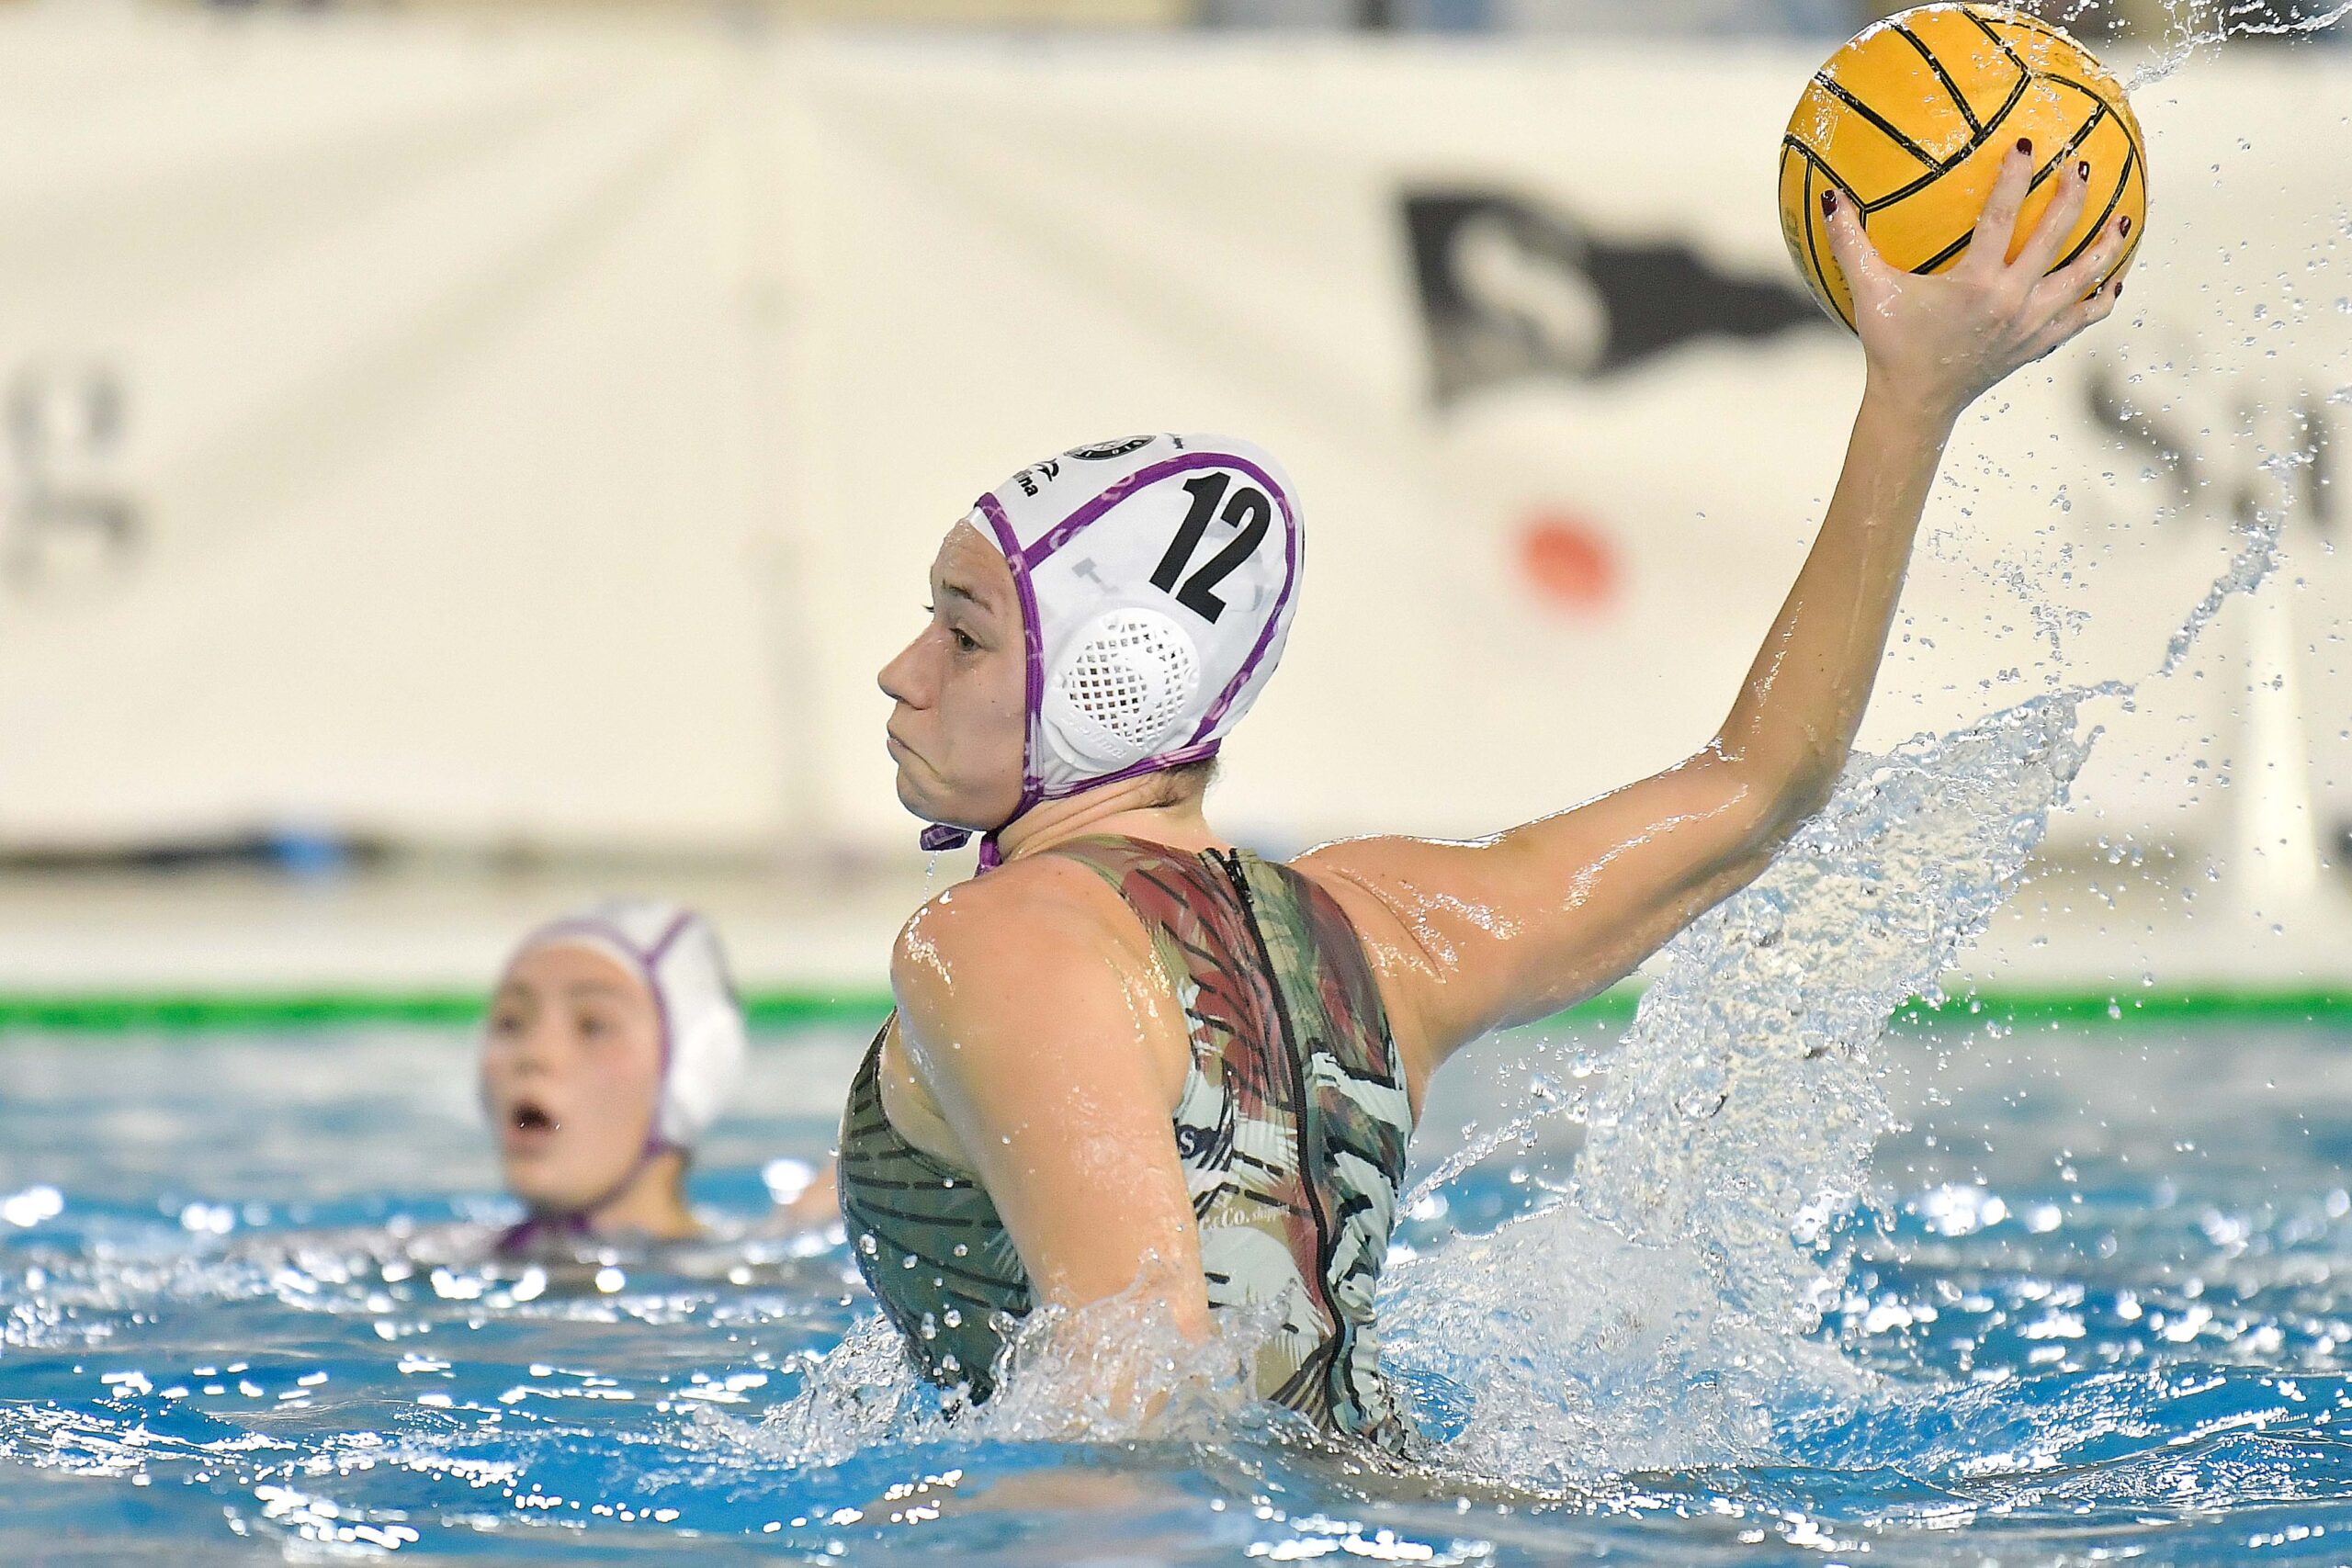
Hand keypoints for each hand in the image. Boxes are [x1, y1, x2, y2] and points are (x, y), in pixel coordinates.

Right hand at [1823, 137, 2129, 424]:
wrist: (1915, 404)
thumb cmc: (1890, 345)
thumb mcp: (1869, 292)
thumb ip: (1849, 243)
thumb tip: (1830, 196)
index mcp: (1974, 283)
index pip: (2000, 218)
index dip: (2014, 178)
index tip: (2024, 145)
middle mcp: (2010, 301)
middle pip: (2055, 239)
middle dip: (2071, 198)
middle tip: (2081, 166)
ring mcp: (2030, 324)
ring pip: (2082, 280)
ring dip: (2106, 248)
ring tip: (2125, 220)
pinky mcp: (2038, 344)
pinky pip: (2081, 319)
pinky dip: (2100, 301)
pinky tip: (2115, 283)